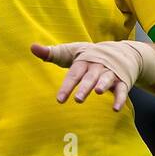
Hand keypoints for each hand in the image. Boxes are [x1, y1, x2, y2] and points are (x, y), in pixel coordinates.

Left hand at [30, 39, 154, 110]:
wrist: (122, 52)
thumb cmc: (89, 55)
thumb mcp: (71, 52)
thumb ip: (51, 53)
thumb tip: (31, 47)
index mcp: (84, 61)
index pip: (73, 74)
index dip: (67, 86)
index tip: (60, 100)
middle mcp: (97, 67)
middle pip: (90, 77)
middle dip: (84, 87)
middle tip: (78, 99)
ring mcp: (111, 73)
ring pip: (106, 80)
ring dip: (102, 85)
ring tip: (97, 92)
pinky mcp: (123, 81)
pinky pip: (122, 90)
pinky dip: (120, 99)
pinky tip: (115, 109)